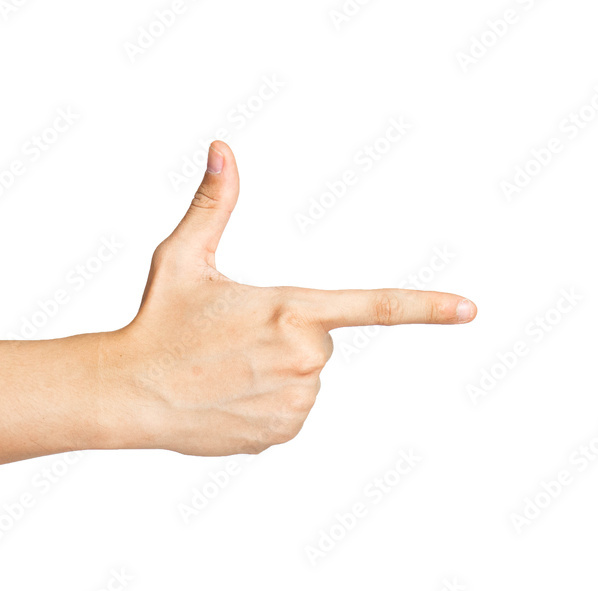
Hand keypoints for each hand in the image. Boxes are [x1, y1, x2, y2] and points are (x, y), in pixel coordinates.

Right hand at [97, 142, 476, 455]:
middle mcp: (302, 359)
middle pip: (319, 341)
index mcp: (289, 310)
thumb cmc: (158, 320)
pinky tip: (229, 397)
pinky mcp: (282, 434)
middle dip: (286, 335)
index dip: (424, 307)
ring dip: (277, 372)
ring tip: (226, 371)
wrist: (128, 392)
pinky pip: (293, 412)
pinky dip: (269, 404)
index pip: (372, 307)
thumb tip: (223, 149)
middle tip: (234, 339)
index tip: (468, 310)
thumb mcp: (184, 256)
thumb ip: (215, 203)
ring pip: (306, 379)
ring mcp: (294, 403)